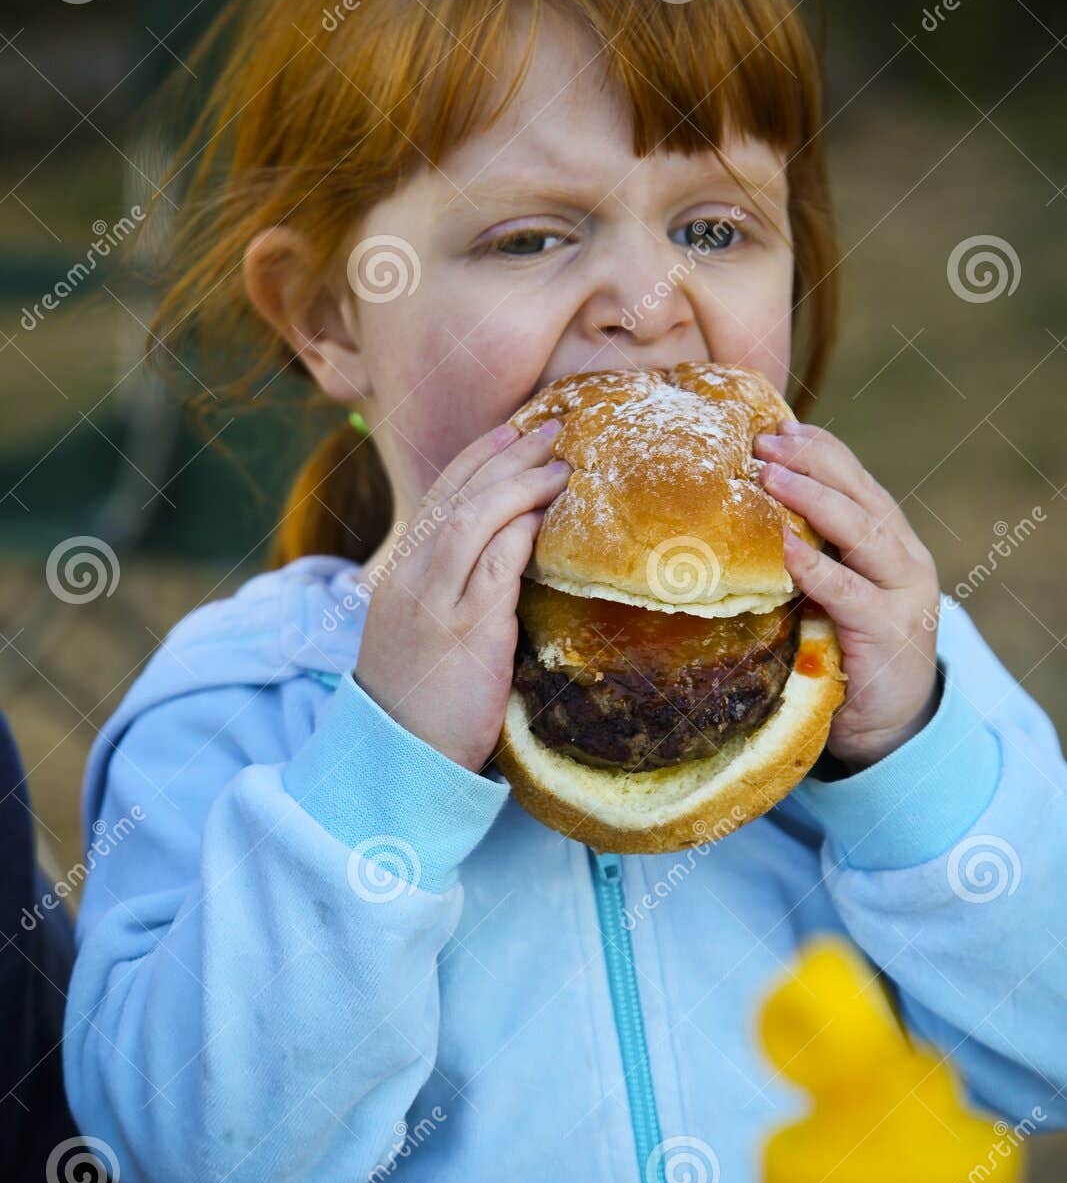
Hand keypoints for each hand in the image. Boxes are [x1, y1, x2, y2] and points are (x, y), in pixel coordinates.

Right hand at [355, 419, 569, 773]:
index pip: (439, 496)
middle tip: (550, 424)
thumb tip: (509, 562)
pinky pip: (494, 565)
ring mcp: (434, 602)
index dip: (480, 458)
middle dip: (505, 452)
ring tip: (559, 461)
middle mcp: (411, 578)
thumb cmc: (423, 703)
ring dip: (518, 482)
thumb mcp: (427, 636)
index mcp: (402, 575)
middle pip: (455, 494)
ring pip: (472, 518)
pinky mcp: (464, 632)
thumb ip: (457, 594)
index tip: (516, 431)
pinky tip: (547, 513)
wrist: (398, 758)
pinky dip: (520, 531)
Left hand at [753, 420, 939, 769]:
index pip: (857, 481)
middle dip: (812, 462)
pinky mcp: (890, 630)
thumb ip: (812, 558)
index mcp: (891, 542)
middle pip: (861, 495)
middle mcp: (905, 558)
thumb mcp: (832, 596)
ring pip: (863, 531)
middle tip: (764, 441)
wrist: (888, 727)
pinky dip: (816, 567)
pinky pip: (849, 591)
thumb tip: (747, 519)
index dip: (819, 450)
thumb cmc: (848, 655)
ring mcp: (904, 592)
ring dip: (814, 499)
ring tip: (770, 475)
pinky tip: (785, 547)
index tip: (775, 426)